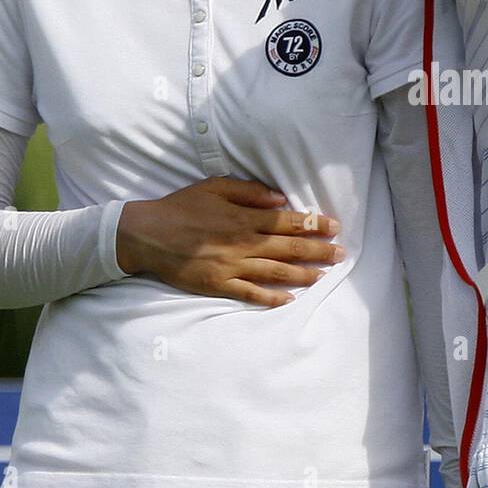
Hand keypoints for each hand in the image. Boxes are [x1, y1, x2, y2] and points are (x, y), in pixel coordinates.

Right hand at [116, 176, 342, 307]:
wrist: (147, 234)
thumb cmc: (181, 207)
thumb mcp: (215, 187)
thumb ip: (249, 192)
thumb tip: (280, 199)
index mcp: (244, 218)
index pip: (288, 222)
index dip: (314, 224)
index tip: (334, 227)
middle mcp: (243, 243)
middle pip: (289, 248)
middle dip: (318, 251)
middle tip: (340, 254)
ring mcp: (232, 266)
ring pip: (276, 272)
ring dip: (303, 274)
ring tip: (324, 275)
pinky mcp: (219, 284)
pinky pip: (251, 293)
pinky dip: (272, 298)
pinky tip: (290, 300)